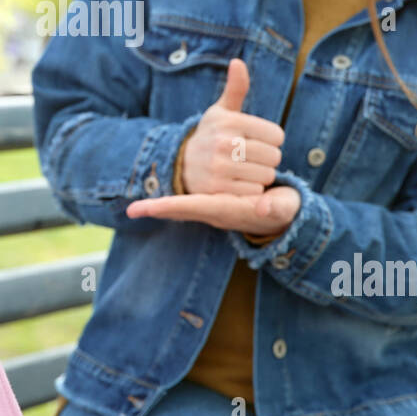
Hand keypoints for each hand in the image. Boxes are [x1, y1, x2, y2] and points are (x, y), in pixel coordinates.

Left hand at [126, 184, 300, 235]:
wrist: (286, 215)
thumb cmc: (284, 211)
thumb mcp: (283, 207)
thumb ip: (274, 207)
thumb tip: (261, 207)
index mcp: (230, 210)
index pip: (195, 207)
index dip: (171, 207)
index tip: (146, 210)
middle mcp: (217, 210)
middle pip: (182, 210)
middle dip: (158, 210)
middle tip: (131, 211)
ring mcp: (215, 206)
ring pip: (183, 206)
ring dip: (163, 206)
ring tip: (135, 208)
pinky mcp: (216, 200)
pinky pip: (189, 202)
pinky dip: (173, 203)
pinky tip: (155, 201)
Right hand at [180, 58, 284, 195]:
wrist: (180, 164)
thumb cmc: (210, 135)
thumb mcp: (221, 111)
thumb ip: (236, 88)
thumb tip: (238, 61)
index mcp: (231, 122)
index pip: (277, 135)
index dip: (271, 140)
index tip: (256, 141)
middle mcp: (225, 143)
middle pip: (274, 157)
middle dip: (267, 159)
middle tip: (250, 158)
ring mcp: (220, 168)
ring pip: (266, 175)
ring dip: (260, 175)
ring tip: (244, 170)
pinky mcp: (218, 190)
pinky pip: (254, 192)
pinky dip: (251, 191)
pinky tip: (237, 183)